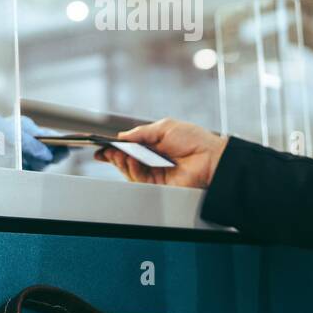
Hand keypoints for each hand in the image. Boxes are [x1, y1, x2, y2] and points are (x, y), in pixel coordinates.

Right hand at [93, 118, 227, 188]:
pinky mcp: (158, 185)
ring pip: (129, 171)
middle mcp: (152, 160)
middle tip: (106, 151)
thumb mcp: (165, 127)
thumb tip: (123, 136)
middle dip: (113, 156)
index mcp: (154, 145)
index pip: (129, 148)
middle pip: (126, 161)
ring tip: (119, 154)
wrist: (211, 157)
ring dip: (121, 162)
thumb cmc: (194, 140)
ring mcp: (155, 173)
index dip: (114, 148)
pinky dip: (133, 170)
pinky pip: (140, 179)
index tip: (102, 146)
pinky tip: (132, 160)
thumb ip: (142, 132)